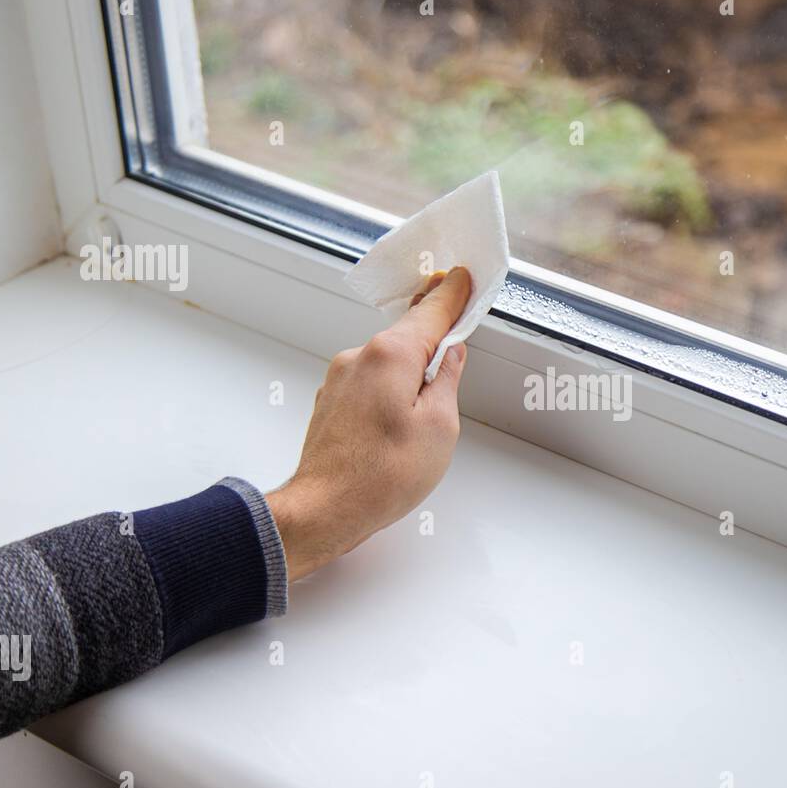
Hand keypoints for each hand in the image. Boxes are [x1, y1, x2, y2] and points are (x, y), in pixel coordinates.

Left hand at [267, 267, 471, 580]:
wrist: (324, 509)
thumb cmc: (382, 475)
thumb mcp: (440, 427)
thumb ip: (446, 382)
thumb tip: (449, 355)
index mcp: (390, 356)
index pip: (430, 313)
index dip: (451, 296)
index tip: (462, 279)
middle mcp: (359, 358)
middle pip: (406, 334)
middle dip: (431, 328)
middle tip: (452, 310)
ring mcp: (340, 379)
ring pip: (387, 360)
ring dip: (409, 366)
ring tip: (431, 394)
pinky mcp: (331, 402)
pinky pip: (370, 380)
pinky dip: (390, 385)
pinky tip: (401, 412)